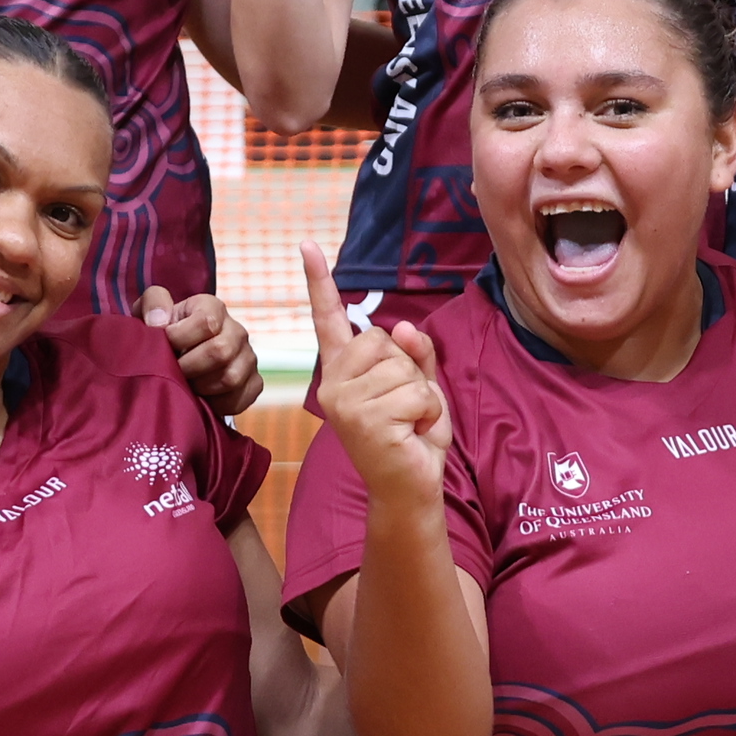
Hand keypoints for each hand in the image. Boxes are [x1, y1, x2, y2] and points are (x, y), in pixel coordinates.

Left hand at [149, 281, 262, 422]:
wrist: (182, 355)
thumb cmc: (166, 332)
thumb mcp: (151, 311)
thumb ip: (152, 303)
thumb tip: (159, 322)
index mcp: (213, 308)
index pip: (206, 322)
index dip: (180, 338)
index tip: (166, 345)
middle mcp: (236, 331)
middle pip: (221, 352)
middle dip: (189, 367)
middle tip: (174, 371)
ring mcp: (248, 358)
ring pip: (231, 378)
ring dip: (202, 387)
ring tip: (187, 384)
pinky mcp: (254, 382)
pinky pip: (241, 398)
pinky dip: (218, 404)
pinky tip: (203, 397)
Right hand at [299, 247, 451, 500]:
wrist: (409, 490)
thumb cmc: (412, 439)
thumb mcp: (420, 387)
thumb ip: (414, 354)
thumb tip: (402, 326)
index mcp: (343, 372)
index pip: (329, 320)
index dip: (319, 281)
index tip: (307, 246)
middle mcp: (334, 383)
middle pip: (384, 339)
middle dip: (410, 371)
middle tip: (404, 409)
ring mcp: (344, 401)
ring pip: (404, 368)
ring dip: (422, 396)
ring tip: (408, 425)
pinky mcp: (363, 419)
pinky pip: (416, 393)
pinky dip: (428, 413)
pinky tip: (411, 435)